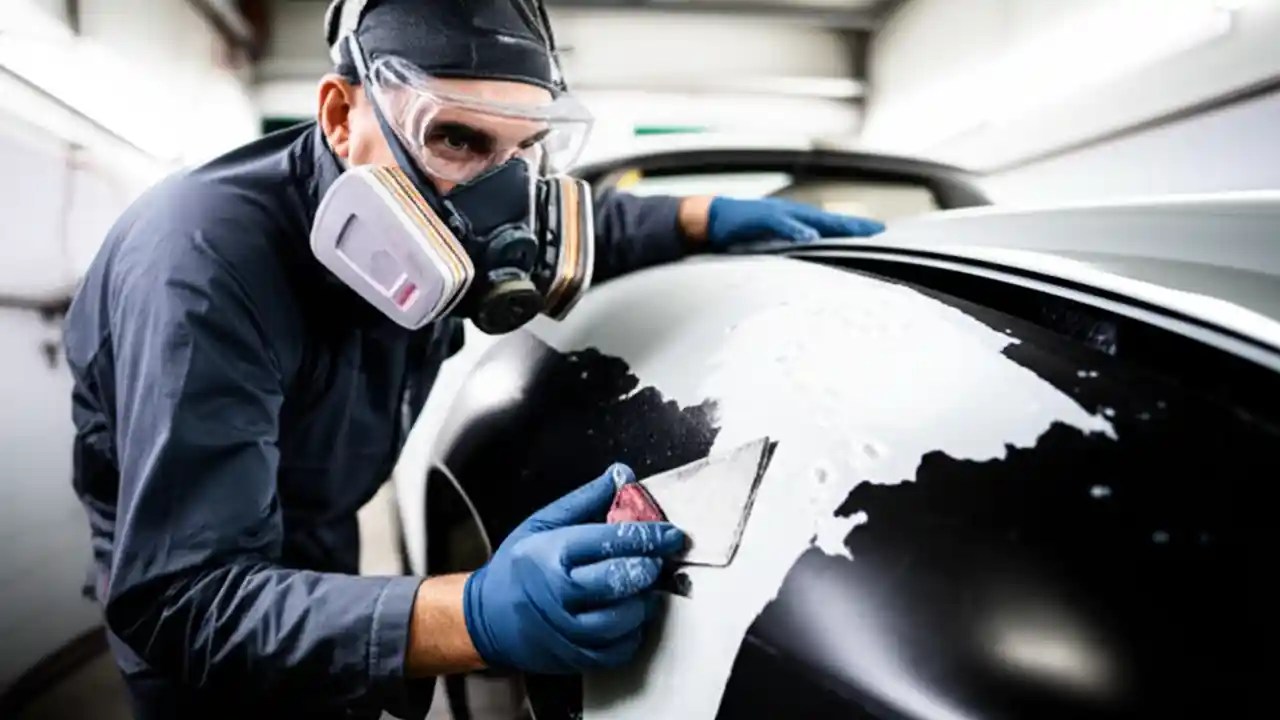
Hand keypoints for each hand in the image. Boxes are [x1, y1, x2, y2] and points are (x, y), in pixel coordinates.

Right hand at [462, 464, 685, 673]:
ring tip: (644, 588)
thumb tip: (622, 475)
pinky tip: (629, 616)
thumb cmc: (517, 568)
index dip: (651, 536)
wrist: (486, 618)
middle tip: (656, 561)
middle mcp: (559, 593)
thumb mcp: (543, 523)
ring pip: (624, 619)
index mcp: (552, 554)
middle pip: (622, 581)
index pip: (613, 542)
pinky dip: (634, 634)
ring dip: (645, 602)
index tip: (670, 535)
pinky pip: (619, 651)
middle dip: (649, 568)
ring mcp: (567, 630)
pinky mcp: (575, 657)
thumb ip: (586, 499)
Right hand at [703, 196, 884, 246]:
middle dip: (854, 225)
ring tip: (858, 231)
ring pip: (812, 219)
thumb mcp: (769, 242)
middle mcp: (791, 214)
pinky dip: (797, 229)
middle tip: (879, 230)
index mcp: (795, 221)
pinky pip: (782, 224)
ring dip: (835, 225)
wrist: (711, 219)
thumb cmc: (740, 231)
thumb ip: (789, 246)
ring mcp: (778, 214)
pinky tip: (810, 235)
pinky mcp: (761, 218)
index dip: (853, 229)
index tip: (877, 232)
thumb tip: (808, 253)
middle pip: (829, 220)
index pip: (830, 225)